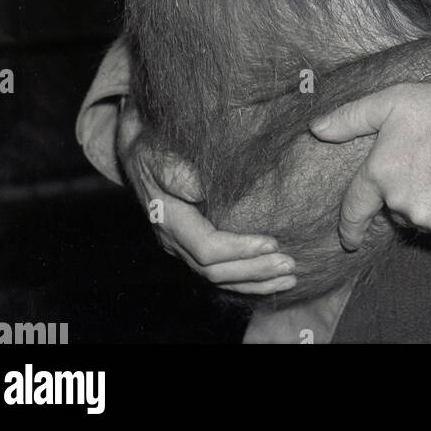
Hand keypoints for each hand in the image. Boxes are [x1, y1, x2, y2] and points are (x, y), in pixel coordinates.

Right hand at [116, 100, 296, 296]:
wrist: (139, 153)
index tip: (273, 242)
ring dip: (256, 281)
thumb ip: (177, 172)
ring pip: (219, 279)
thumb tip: (200, 190)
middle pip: (215, 271)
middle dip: (255, 270)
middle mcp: (175, 242)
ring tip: (290, 280)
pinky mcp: (193, 249)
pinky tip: (272, 279)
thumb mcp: (160, 153)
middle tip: (290, 265)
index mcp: (170, 221)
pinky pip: (220, 274)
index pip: (207, 248)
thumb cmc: (155, 148)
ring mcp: (183, 249)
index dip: (240, 249)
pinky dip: (247, 280)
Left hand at [310, 84, 430, 250]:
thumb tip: (316, 129)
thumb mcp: (393, 101)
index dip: (350, 226)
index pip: (354, 209)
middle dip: (401, 194)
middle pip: (393, 209)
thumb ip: (351, 117)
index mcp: (380, 173)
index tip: (349, 238)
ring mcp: (428, 218)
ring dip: (425, 202)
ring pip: (419, 217)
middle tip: (423, 165)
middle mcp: (399, 202)